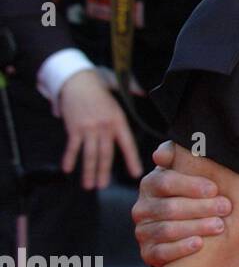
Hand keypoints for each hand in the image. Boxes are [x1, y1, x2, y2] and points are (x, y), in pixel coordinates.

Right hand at [59, 69, 142, 189]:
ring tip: (89, 185)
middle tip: (104, 186)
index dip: (131, 159)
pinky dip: (70, 158)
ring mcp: (88, 128)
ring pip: (90, 153)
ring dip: (88, 171)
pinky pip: (72, 146)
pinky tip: (67, 169)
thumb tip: (144, 92)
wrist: (76, 79)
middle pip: (106, 153)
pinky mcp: (74, 127)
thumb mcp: (118, 88)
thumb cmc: (98, 85)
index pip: (127, 143)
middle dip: (104, 171)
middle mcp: (105, 126)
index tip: (136, 173)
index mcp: (118, 120)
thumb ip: (133, 90)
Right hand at [131, 141, 231, 266]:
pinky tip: (199, 244)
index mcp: (151, 184)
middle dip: (200, 207)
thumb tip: (161, 154)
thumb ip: (179, 156)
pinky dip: (181, 248)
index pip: (166, 182)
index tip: (214, 188)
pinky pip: (162, 252)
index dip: (191, 185)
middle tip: (226, 207)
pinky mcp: (147, 252)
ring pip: (167, 230)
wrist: (189, 228)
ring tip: (219, 226)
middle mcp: (142, 208)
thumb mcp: (188, 172)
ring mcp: (143, 231)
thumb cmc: (193, 194)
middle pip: (169, 208)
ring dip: (196, 227)